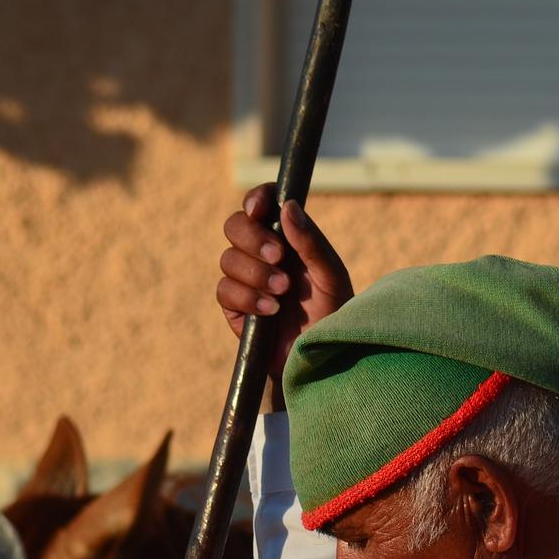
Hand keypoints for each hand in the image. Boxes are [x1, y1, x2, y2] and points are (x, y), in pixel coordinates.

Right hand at [217, 183, 353, 385]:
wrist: (321, 359)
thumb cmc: (333, 314)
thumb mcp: (331, 277)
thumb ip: (311, 243)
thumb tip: (287, 206)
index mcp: (288, 238)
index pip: (262, 204)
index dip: (255, 199)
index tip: (259, 209)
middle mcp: (264, 253)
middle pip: (235, 225)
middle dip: (253, 239)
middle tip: (278, 257)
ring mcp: (247, 278)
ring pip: (228, 258)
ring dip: (256, 274)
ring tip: (282, 293)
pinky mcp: (234, 306)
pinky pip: (225, 290)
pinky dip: (247, 298)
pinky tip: (269, 311)